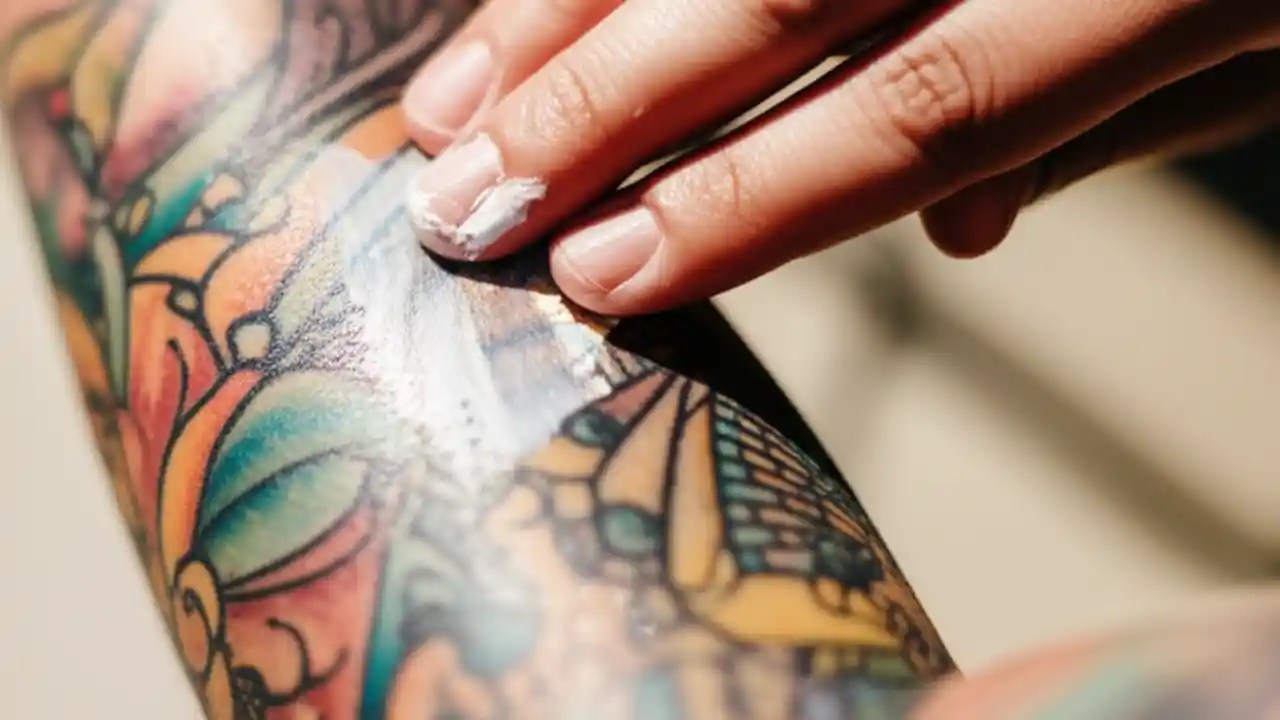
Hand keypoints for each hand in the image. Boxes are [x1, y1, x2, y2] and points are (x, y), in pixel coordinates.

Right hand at [401, 0, 1279, 314]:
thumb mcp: (1248, 64)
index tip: (593, 274)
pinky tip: (519, 2)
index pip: (913, 115)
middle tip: (461, 202)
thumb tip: (956, 232)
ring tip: (451, 105)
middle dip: (596, 109)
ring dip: (562, 11)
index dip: (742, 202)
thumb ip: (1093, 134)